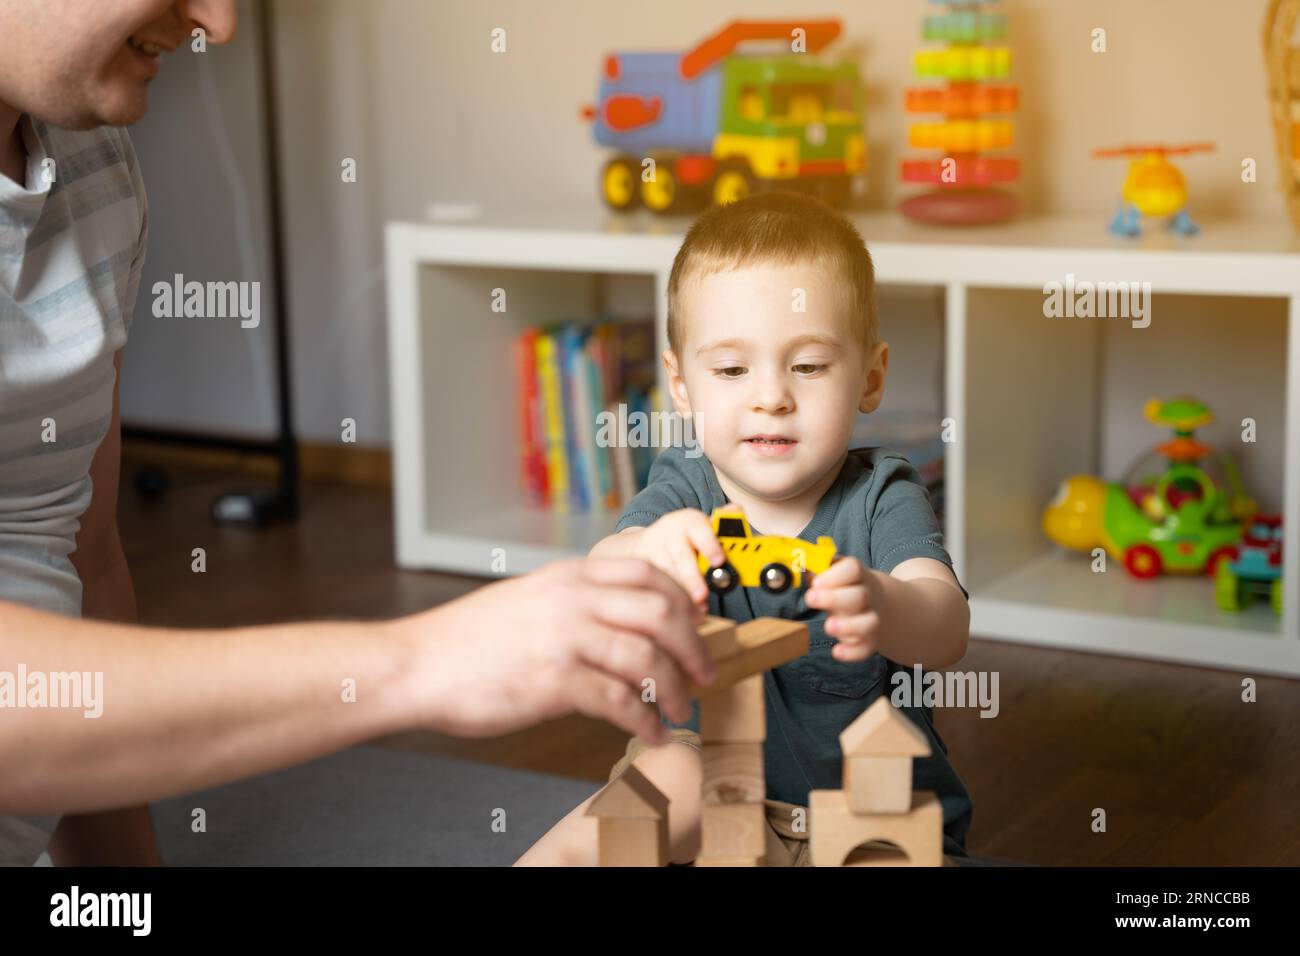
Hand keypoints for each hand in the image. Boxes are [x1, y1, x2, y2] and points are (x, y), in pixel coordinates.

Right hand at [403, 557, 715, 742]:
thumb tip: (618, 625)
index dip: (684, 601)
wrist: (416, 665)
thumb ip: (572, 603)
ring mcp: (565, 638)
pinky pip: (621, 701)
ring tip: (680, 710)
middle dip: (693, 647)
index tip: (698, 626)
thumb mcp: (527, 599)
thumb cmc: (466, 641)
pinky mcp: (555, 681)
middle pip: (661, 612)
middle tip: (703, 674)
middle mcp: (572, 599)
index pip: (647, 573)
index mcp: (568, 576)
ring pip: (648, 658)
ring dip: (675, 689)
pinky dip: (645, 721)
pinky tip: (650, 733)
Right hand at [631, 508, 726, 611]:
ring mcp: (653, 550)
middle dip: (692, 578)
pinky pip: (655, 585)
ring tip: (696, 608)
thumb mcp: (704, 525)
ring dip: (682, 592)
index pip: (699, 529)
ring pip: (666, 573)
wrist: (652, 540)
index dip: (709, 544)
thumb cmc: (688, 536)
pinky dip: (669, 598)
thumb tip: (737, 510)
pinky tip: (681, 610)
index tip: (719, 560)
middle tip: (702, 596)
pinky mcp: (642, 567)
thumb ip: (725, 521)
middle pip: (680, 555)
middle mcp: (669, 533)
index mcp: (688, 521)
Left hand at [804, 557, 885, 662]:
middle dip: (834, 598)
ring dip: (848, 626)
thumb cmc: (845, 586)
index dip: (835, 575)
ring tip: (828, 626)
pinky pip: (867, 648)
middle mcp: (867, 596)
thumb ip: (816, 571)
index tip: (816, 582)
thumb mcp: (833, 573)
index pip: (853, 569)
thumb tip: (795, 566)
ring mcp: (871, 618)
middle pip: (859, 595)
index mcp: (856, 575)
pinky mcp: (870, 639)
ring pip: (869, 622)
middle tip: (811, 598)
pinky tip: (837, 652)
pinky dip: (853, 652)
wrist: (876, 601)